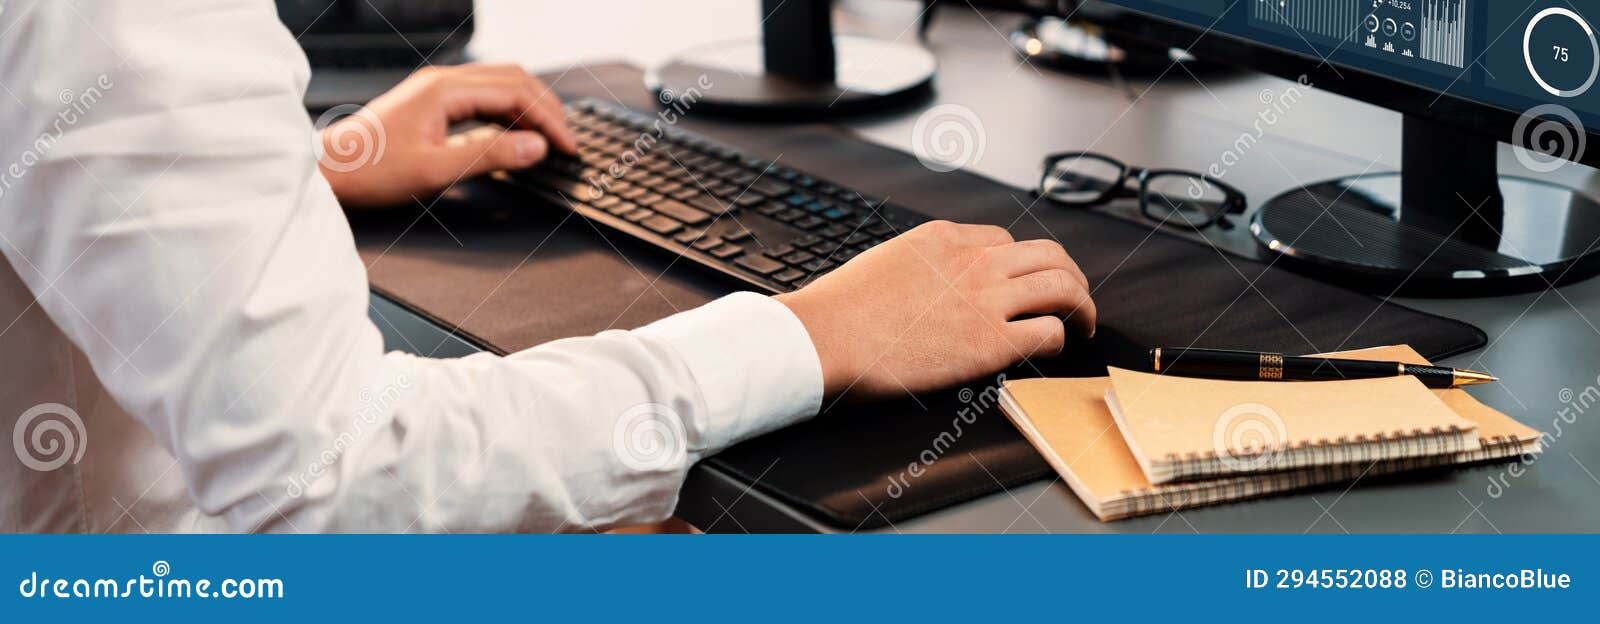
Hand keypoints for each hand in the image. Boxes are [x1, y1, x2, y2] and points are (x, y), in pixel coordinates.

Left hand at [318, 64, 578, 207]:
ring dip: (529, 107)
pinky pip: (483, 96)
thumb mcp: (435, 170)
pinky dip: (508, 111)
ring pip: (500, 84)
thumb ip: (490, 155)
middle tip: (566, 140)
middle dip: (546, 107)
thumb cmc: (371, 171)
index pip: (516, 92)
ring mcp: (437, 89)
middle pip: (513, 78)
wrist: (329, 169)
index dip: (548, 119)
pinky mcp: (433, 102)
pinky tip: (516, 133)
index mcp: (445, 90)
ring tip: (548, 137)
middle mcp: (443, 81)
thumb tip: (535, 147)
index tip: (567, 146)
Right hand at [775, 221, 1096, 398]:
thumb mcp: (884, 260)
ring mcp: (986, 300)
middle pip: (1049, 255)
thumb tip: (927, 282)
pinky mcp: (991, 342)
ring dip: (1081, 306)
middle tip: (1073, 300)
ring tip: (1082, 324)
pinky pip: (1049, 332)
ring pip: (1063, 287)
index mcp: (944, 237)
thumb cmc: (840, 309)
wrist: (825, 336)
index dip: (1021, 264)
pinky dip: (1061, 339)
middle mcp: (974, 261)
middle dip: (1070, 276)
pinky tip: (1053, 349)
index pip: (1004, 241)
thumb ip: (918, 264)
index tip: (1023, 285)